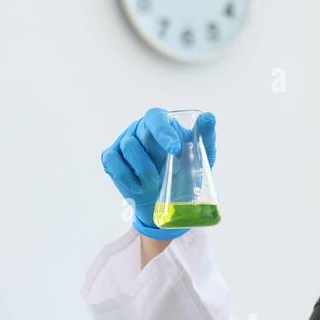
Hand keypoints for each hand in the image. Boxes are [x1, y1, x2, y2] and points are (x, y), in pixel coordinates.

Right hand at [100, 108, 216, 239]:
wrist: (166, 203)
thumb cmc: (185, 174)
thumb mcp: (201, 157)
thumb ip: (206, 136)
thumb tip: (208, 117)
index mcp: (160, 123)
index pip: (156, 117)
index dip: (163, 131)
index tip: (174, 149)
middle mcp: (139, 128)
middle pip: (142, 132)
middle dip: (156, 155)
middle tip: (166, 172)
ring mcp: (123, 142)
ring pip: (128, 146)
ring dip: (144, 168)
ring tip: (155, 183)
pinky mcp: (110, 158)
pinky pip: (113, 161)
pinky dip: (127, 177)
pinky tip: (139, 187)